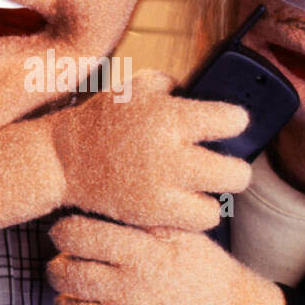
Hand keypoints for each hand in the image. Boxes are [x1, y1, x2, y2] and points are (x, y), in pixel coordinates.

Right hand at [47, 70, 251, 231]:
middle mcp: (170, 155)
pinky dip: (196, 213)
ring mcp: (162, 190)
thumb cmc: (105, 119)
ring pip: (220, 204)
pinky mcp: (152, 214)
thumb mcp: (135, 87)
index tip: (228, 124)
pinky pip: (198, 220)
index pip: (234, 121)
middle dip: (236, 168)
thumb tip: (199, 90)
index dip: (235, 121)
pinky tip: (186, 202)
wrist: (66, 158)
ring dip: (214, 195)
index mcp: (170, 117)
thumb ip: (171, 84)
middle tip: (225, 165)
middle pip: (238, 173)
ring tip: (203, 187)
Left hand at [47, 214, 285, 304]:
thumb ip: (146, 214)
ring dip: (60, 281)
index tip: (66, 228)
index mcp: (144, 248)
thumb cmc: (200, 265)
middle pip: (68, 265)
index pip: (83, 234)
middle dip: (58, 256)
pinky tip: (72, 301)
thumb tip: (105, 191)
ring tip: (66, 273)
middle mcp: (131, 280)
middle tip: (64, 252)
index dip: (64, 229)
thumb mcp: (181, 231)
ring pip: (68, 293)